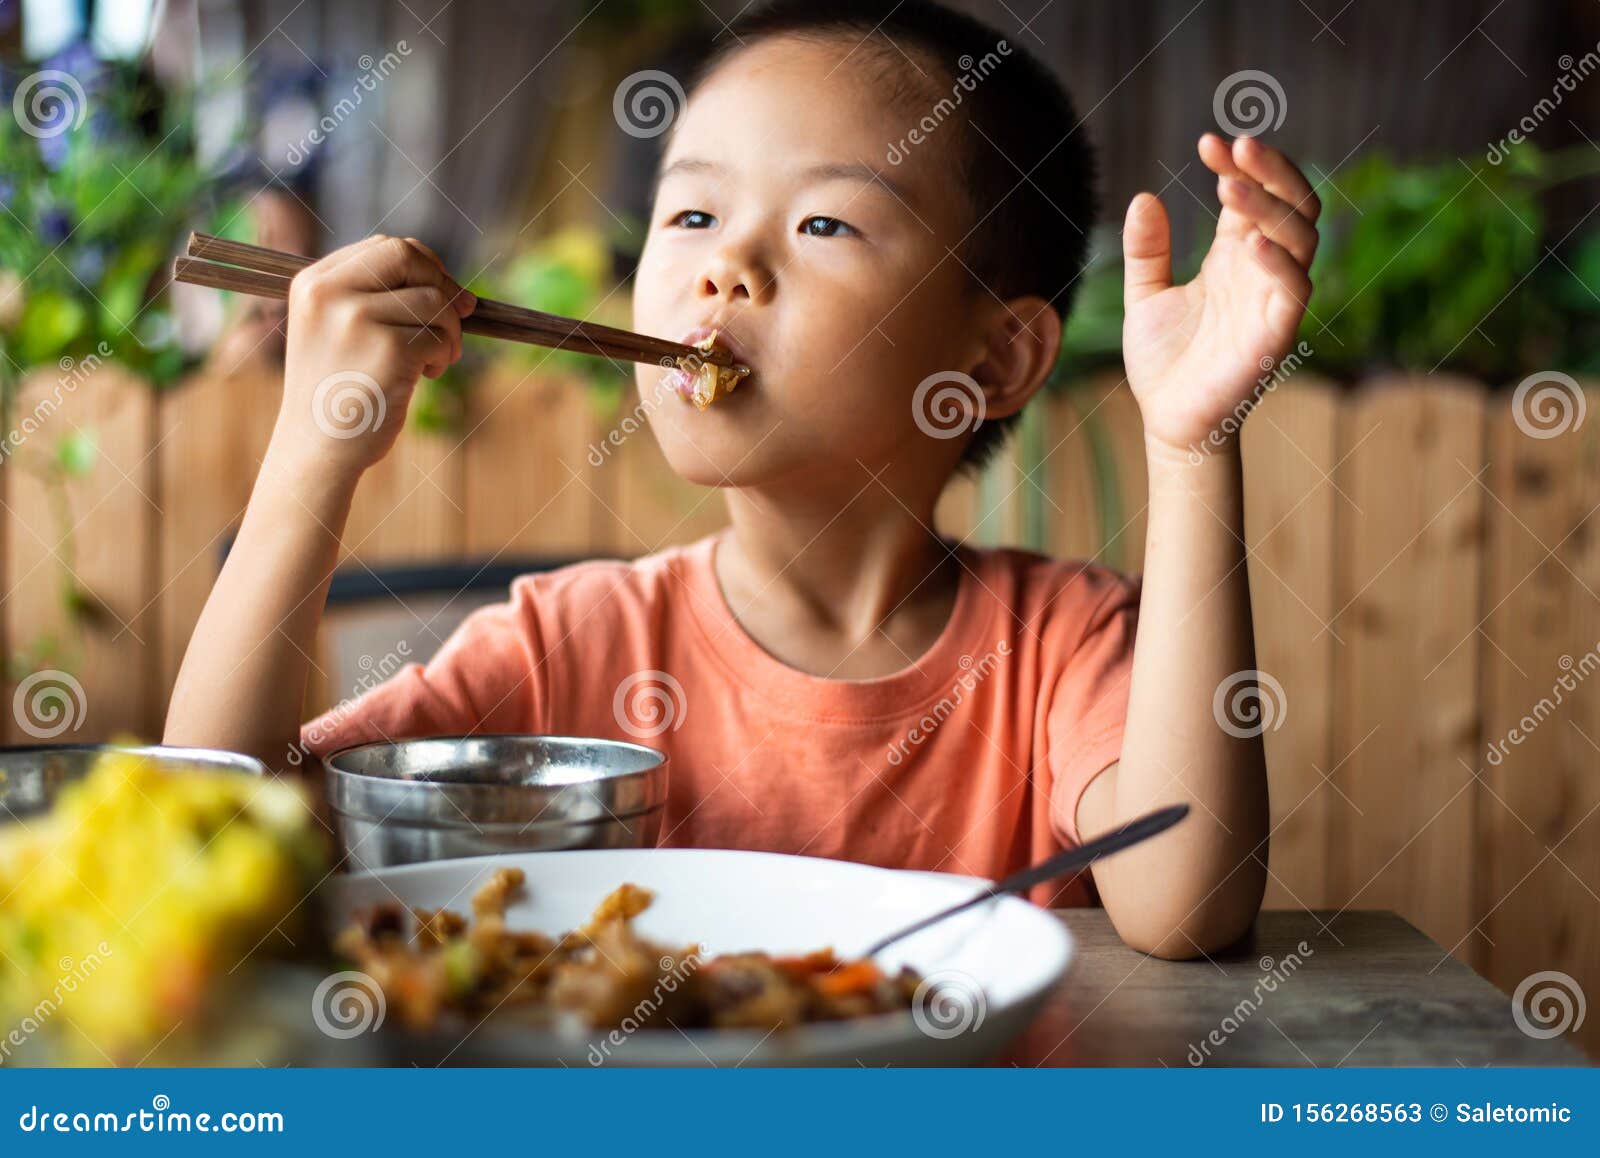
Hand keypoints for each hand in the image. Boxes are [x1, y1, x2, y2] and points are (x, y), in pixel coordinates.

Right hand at [276, 235, 474, 479]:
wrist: (317, 450)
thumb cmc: (338, 393)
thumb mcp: (338, 332)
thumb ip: (377, 298)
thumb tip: (453, 287)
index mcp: (312, 282)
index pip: (384, 247)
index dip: (424, 266)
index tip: (444, 292)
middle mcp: (328, 293)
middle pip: (408, 256)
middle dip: (443, 284)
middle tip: (461, 316)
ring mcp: (356, 319)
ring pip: (433, 301)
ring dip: (449, 331)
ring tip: (435, 360)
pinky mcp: (388, 350)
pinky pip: (439, 336)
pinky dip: (444, 355)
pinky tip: (426, 375)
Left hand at [1121, 134, 1319, 457]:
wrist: (1168, 420)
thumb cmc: (1164, 361)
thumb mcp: (1144, 296)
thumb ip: (1146, 250)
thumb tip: (1144, 197)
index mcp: (1236, 255)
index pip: (1253, 195)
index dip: (1238, 166)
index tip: (1207, 142)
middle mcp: (1262, 270)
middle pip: (1293, 204)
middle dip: (1271, 170)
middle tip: (1236, 144)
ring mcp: (1273, 299)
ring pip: (1300, 238)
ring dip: (1271, 207)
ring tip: (1230, 185)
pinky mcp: (1276, 334)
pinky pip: (1294, 290)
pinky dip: (1277, 262)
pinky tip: (1248, 242)